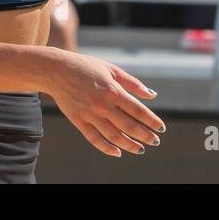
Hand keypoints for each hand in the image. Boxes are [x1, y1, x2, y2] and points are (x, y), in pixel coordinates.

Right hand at [44, 50, 163, 156]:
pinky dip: (107, 148)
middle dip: (145, 136)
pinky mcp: (78, 121)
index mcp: (113, 90)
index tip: (161, 128)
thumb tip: (152, 95)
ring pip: (113, 136)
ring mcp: (90, 114)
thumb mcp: (112, 70)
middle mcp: (103, 105)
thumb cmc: (87, 67)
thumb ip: (132, 83)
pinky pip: (94, 139)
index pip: (138, 110)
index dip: (152, 121)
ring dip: (129, 145)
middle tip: (155, 142)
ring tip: (140, 149)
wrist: (57, 70)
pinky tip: (118, 152)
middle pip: (129, 126)